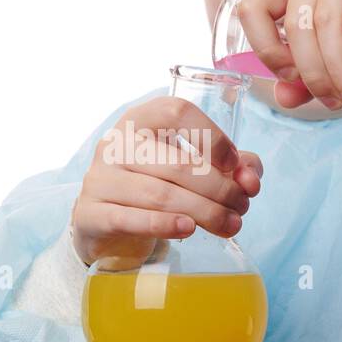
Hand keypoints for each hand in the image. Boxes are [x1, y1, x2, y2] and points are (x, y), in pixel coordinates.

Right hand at [72, 97, 262, 266]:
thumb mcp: (191, 168)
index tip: (235, 165)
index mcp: (141, 120)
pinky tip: (189, 230)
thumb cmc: (154, 185)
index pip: (177, 112)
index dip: (212, 137)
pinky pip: (130, 219)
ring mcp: (100, 177)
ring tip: (229, 224)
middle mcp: (115, 142)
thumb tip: (251, 179)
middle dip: (219, 188)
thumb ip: (229, 167)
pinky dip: (163, 225)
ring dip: (203, 211)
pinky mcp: (91, 212)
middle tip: (242, 206)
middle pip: (177, 163)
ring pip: (159, 194)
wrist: (107, 223)